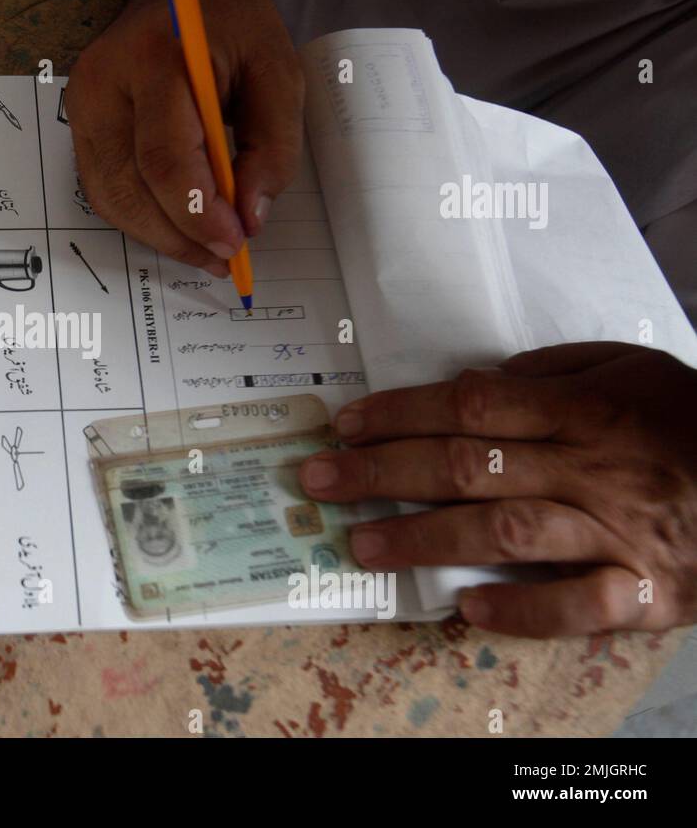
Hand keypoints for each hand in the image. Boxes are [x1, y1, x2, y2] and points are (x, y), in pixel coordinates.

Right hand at [66, 0, 302, 275]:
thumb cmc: (235, 27)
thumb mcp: (279, 75)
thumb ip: (273, 148)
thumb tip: (250, 217)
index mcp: (154, 59)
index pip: (164, 158)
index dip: (197, 213)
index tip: (232, 243)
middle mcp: (104, 82)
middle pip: (128, 187)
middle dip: (176, 235)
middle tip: (221, 257)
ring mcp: (82, 103)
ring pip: (109, 197)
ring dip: (157, 235)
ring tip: (203, 249)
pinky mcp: (79, 120)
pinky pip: (104, 188)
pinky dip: (140, 217)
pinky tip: (178, 225)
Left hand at [298, 342, 696, 637]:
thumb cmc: (689, 421)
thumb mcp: (630, 367)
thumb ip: (552, 369)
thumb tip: (477, 381)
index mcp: (582, 410)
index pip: (471, 406)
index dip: (400, 413)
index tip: (345, 425)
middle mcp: (590, 469)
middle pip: (467, 466)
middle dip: (382, 473)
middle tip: (318, 481)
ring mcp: (616, 532)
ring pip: (505, 533)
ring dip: (426, 540)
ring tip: (362, 545)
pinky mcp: (645, 590)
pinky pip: (577, 607)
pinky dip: (521, 611)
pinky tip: (467, 611)